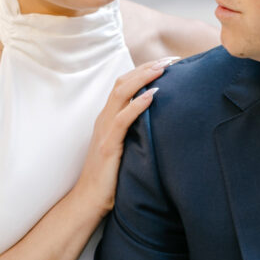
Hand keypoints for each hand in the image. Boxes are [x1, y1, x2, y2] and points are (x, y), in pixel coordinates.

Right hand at [75, 58, 176, 215]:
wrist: (88, 200)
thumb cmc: (109, 178)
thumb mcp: (125, 150)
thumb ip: (136, 134)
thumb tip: (159, 126)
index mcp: (108, 118)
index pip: (124, 85)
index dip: (143, 71)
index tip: (166, 64)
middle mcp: (104, 119)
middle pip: (124, 82)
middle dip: (148, 68)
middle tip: (171, 59)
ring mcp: (104, 130)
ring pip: (122, 94)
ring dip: (144, 78)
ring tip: (164, 68)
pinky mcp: (108, 145)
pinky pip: (122, 119)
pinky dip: (138, 105)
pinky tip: (153, 95)